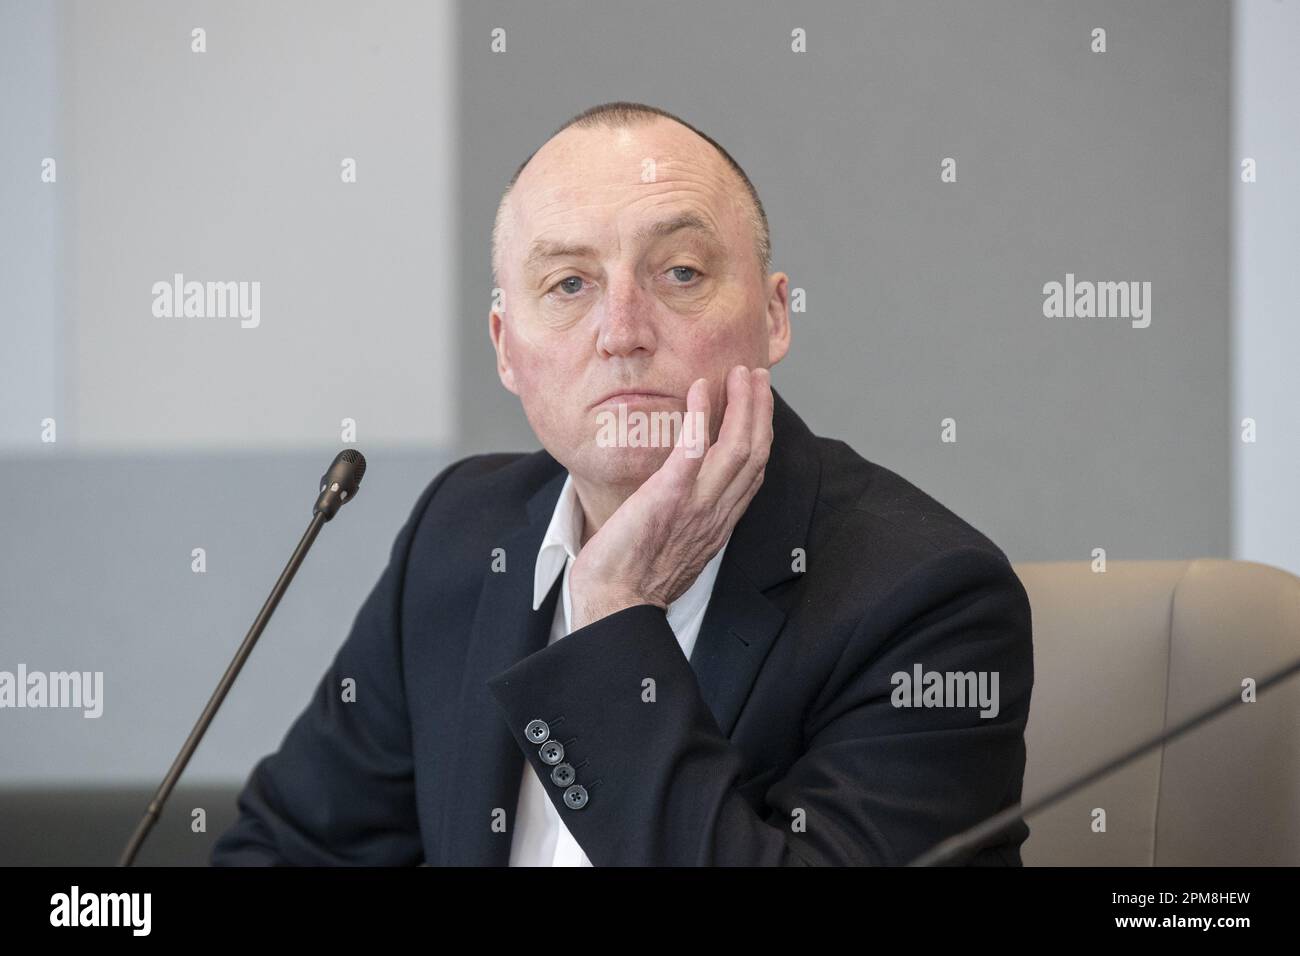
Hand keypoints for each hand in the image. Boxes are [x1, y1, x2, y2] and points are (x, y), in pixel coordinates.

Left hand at [568, 364, 773, 630]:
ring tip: (740, 374)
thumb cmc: (633, 580)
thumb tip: (682, 498)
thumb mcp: (674, 546)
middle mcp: (716, 513)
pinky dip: (700, 416)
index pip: (753, 472)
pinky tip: (699, 388)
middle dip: (760, 410)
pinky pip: (693, 450)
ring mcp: (695, 505)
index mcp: (718, 523)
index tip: (759, 403)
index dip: (761, 433)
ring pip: (737, 447)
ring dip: (742, 405)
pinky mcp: (668, 498)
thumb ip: (686, 518)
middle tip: (758, 376)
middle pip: (755, 453)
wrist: (615, 605)